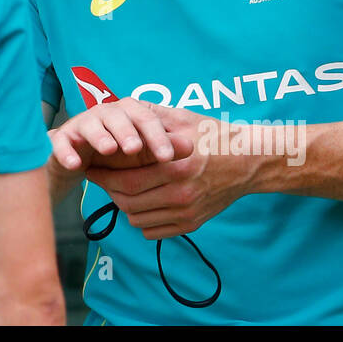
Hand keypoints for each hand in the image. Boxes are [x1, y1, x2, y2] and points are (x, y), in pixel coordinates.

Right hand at [47, 99, 193, 199]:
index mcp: (129, 113)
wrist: (79, 157)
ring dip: (100, 136)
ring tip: (110, 150)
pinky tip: (75, 165)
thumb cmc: (118, 154)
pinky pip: (61, 143)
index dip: (156, 136)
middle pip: (118, 117)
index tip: (167, 156)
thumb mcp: (143, 152)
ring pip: (90, 125)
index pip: (146, 118)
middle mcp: (106, 113)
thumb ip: (163, 147)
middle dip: (128, 132)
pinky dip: (66, 152)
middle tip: (136, 149)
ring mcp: (82, 124)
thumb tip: (191, 146)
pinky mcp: (62, 139)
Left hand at [84, 110, 256, 238]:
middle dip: (109, 190)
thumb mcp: (183, 120)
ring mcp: (187, 212)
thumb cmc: (214, 136)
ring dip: (123, 205)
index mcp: (176, 168)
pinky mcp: (192, 224)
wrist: (250, 161)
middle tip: (101, 178)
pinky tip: (143, 201)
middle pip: (128, 203)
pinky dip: (141, 219)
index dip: (103, 177)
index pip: (126, 181)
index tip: (91, 168)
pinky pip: (153, 230)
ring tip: (121, 188)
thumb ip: (151, 118)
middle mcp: (181, 195)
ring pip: (137, 219)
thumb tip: (118, 111)